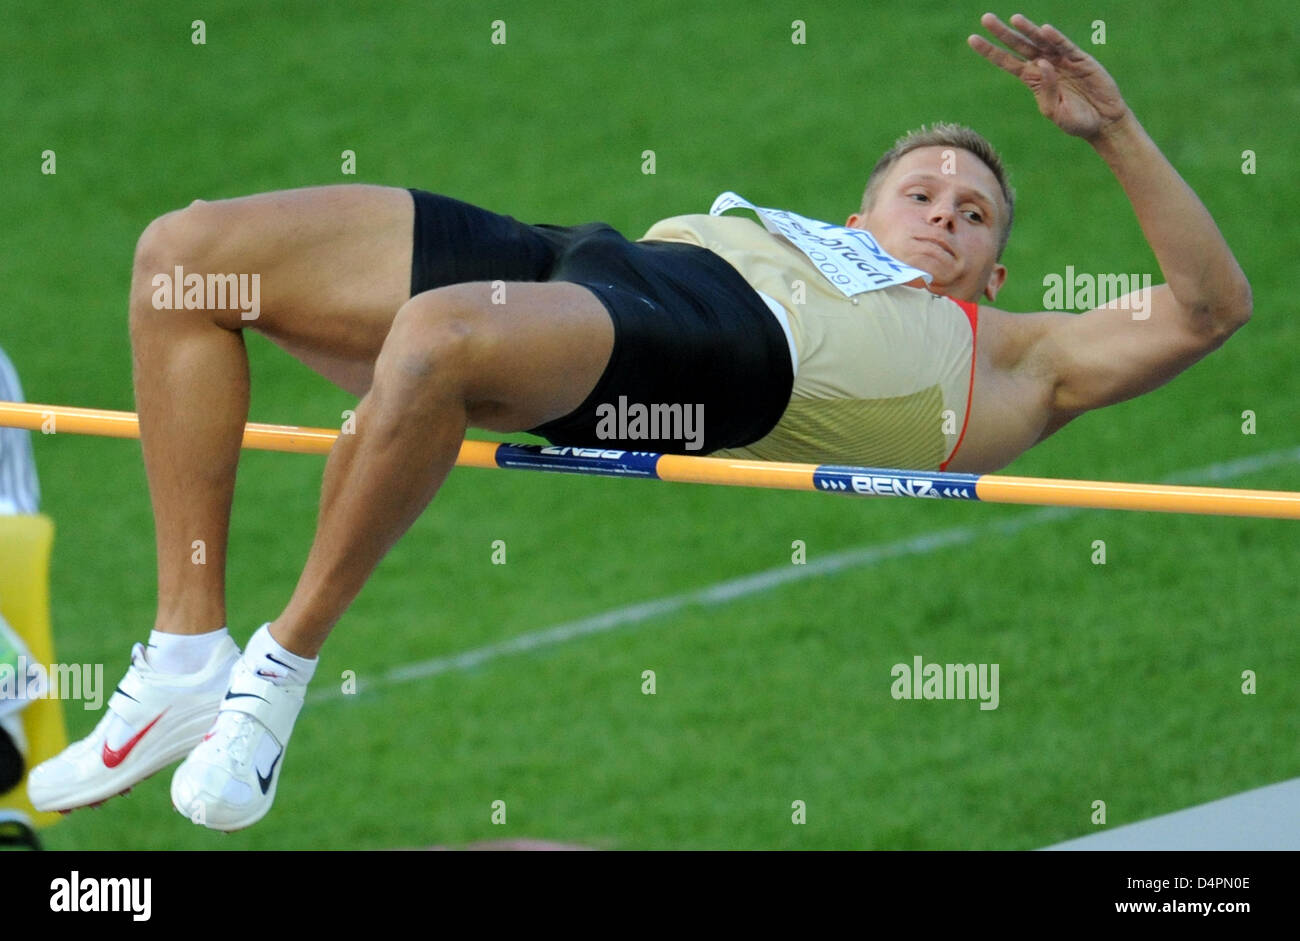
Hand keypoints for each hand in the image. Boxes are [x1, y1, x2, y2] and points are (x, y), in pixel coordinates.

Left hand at [969, 13, 1130, 140]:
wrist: (1103, 121)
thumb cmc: (1076, 122)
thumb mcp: (1054, 112)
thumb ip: (1046, 90)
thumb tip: (1042, 63)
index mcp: (1033, 80)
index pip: (1007, 62)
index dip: (990, 51)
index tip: (972, 39)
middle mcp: (1044, 66)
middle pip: (1019, 46)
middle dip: (1003, 33)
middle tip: (986, 18)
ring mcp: (1061, 60)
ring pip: (1040, 41)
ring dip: (1027, 30)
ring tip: (1014, 19)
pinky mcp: (1080, 58)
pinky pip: (1065, 46)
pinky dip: (1055, 38)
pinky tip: (1044, 30)